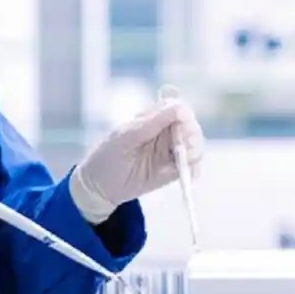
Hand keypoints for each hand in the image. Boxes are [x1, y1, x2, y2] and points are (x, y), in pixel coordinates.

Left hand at [69, 96, 204, 223]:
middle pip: (191, 126)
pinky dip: (192, 169)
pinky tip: (184, 173)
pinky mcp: (173, 170)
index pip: (178, 108)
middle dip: (191, 135)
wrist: (99, 187)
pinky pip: (191, 166)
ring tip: (180, 161)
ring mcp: (170, 151)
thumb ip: (152, 122)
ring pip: (195, 146)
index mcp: (153, 117)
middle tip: (181, 147)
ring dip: (193, 152)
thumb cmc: (108, 156)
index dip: (183, 115)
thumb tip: (179, 107)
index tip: (180, 124)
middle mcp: (166, 132)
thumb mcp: (127, 137)